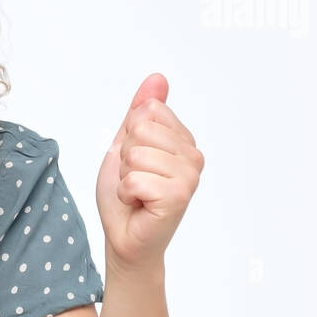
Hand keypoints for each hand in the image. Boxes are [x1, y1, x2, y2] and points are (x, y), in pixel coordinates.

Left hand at [95, 73, 203, 274]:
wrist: (125, 238)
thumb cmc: (127, 195)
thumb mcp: (126, 144)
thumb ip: (140, 112)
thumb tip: (157, 78)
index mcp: (183, 140)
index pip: (146, 111)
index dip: (128, 137)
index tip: (135, 162)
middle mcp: (193, 156)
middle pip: (140, 128)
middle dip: (124, 157)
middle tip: (135, 180)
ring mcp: (189, 176)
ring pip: (134, 154)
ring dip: (124, 176)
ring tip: (137, 193)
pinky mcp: (179, 196)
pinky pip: (133, 178)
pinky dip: (125, 193)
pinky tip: (138, 204)